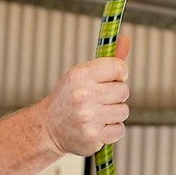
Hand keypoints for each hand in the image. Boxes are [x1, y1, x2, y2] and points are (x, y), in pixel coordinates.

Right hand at [41, 33, 130, 154]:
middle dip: (116, 95)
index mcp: (80, 75)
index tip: (114, 78)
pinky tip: (97, 126)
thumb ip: (108, 61)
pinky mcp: (93, 136)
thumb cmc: (70, 98)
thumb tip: (127, 38)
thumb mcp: (83, 75)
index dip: (120, 73)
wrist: (48, 128)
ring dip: (114, 113)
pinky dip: (111, 130)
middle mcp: (83, 95)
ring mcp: (88, 117)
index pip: (118, 67)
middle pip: (124, 91)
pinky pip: (119, 130)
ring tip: (97, 113)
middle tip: (100, 98)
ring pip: (123, 111)